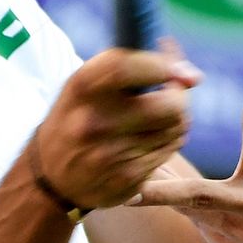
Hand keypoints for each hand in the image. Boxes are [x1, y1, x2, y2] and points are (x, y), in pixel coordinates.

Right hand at [33, 39, 201, 210]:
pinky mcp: (128, 178)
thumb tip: (191, 73)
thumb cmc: (76, 119)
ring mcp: (112, 154)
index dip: (164, 64)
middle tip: (173, 94)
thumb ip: (130, 68)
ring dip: (176, 120)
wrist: (51, 178)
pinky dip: (167, 142)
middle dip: (179, 97)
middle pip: (170, 104)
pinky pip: (169, 151)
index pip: (129, 67)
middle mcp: (95, 121)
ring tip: (158, 118)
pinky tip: (149, 140)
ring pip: (176, 128)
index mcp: (82, 89)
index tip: (178, 68)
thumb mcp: (85, 84)